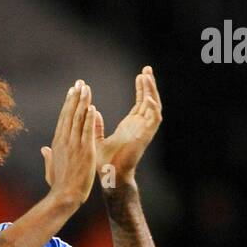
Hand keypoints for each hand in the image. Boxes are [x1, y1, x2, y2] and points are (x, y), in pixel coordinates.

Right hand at [40, 80, 97, 210]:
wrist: (64, 196)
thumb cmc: (58, 186)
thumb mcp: (51, 169)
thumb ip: (48, 156)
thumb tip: (44, 149)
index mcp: (57, 143)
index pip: (63, 119)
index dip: (68, 104)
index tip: (72, 92)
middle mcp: (65, 141)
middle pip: (70, 114)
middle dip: (75, 97)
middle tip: (80, 83)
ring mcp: (74, 145)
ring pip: (78, 119)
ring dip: (83, 102)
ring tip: (86, 88)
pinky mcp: (85, 151)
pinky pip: (87, 131)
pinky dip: (89, 118)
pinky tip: (92, 107)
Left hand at [94, 65, 161, 189]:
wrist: (109, 176)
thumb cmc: (103, 163)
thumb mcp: (97, 140)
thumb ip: (96, 126)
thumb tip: (92, 112)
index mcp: (130, 126)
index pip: (140, 103)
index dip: (142, 89)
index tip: (140, 75)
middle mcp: (139, 127)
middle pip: (149, 101)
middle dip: (149, 85)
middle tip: (147, 69)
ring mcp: (143, 131)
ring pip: (153, 107)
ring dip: (151, 92)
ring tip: (147, 77)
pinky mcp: (145, 137)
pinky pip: (154, 120)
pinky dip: (152, 108)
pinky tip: (147, 98)